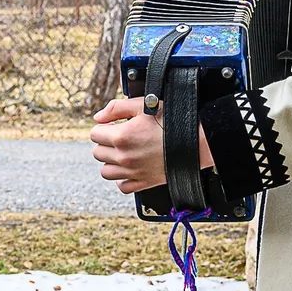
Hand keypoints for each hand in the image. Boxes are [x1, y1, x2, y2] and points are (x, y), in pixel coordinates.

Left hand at [89, 97, 213, 194]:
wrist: (197, 140)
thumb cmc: (173, 120)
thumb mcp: (143, 105)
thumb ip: (116, 108)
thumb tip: (98, 117)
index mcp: (122, 137)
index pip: (95, 134)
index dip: (103, 127)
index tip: (113, 125)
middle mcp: (124, 157)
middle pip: (98, 152)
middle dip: (106, 143)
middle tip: (120, 137)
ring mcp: (133, 172)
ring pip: (105, 171)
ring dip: (111, 161)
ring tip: (123, 152)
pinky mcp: (144, 182)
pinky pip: (122, 186)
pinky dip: (122, 178)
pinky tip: (130, 167)